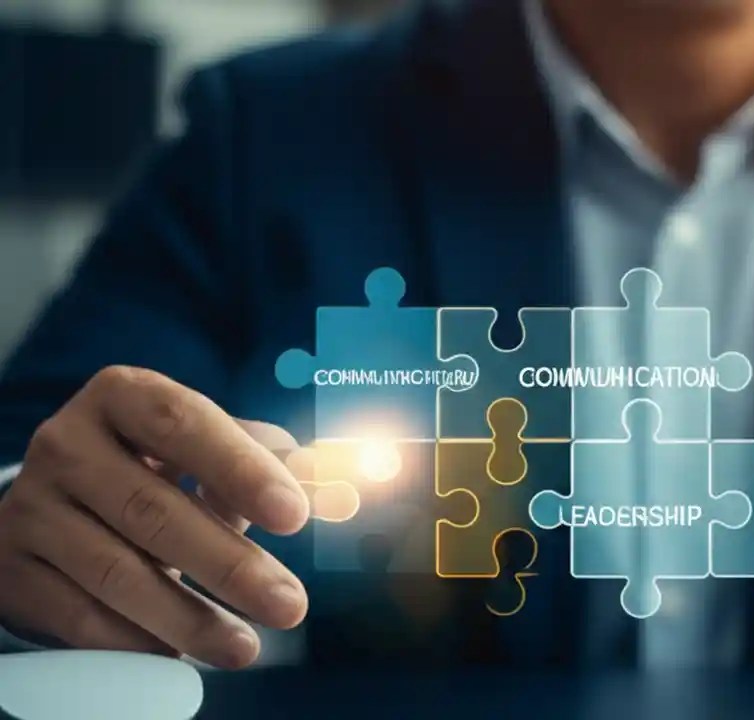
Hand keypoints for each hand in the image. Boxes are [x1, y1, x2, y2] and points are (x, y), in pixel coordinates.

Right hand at [0, 366, 310, 668]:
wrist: (57, 505)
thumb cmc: (159, 468)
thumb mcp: (212, 450)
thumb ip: (279, 466)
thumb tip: (344, 492)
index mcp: (123, 396)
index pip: (184, 423)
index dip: (242, 469)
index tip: (297, 516)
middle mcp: (67, 443)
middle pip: (154, 508)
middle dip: (232, 565)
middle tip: (292, 605)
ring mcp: (32, 506)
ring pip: (117, 571)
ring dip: (190, 618)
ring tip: (247, 648)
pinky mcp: (12, 568)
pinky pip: (78, 614)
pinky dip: (134, 640)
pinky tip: (180, 656)